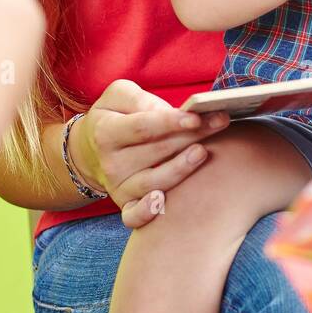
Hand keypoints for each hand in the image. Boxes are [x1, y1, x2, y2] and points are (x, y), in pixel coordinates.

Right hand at [67, 79, 229, 227]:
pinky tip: (162, 202)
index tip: (196, 116)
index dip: (170, 122)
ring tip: (203, 153)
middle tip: (220, 123)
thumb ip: (140, 99)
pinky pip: (134, 216)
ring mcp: (118, 186)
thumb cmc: (116, 116)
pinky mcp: (125, 204)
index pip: (143, 127)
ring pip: (152, 182)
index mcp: (107, 131)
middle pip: (155, 151)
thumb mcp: (119, 96)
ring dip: (180, 169)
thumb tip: (170, 112)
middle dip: (190, 136)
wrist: (91, 149)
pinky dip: (147, 213)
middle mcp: (111, 162)